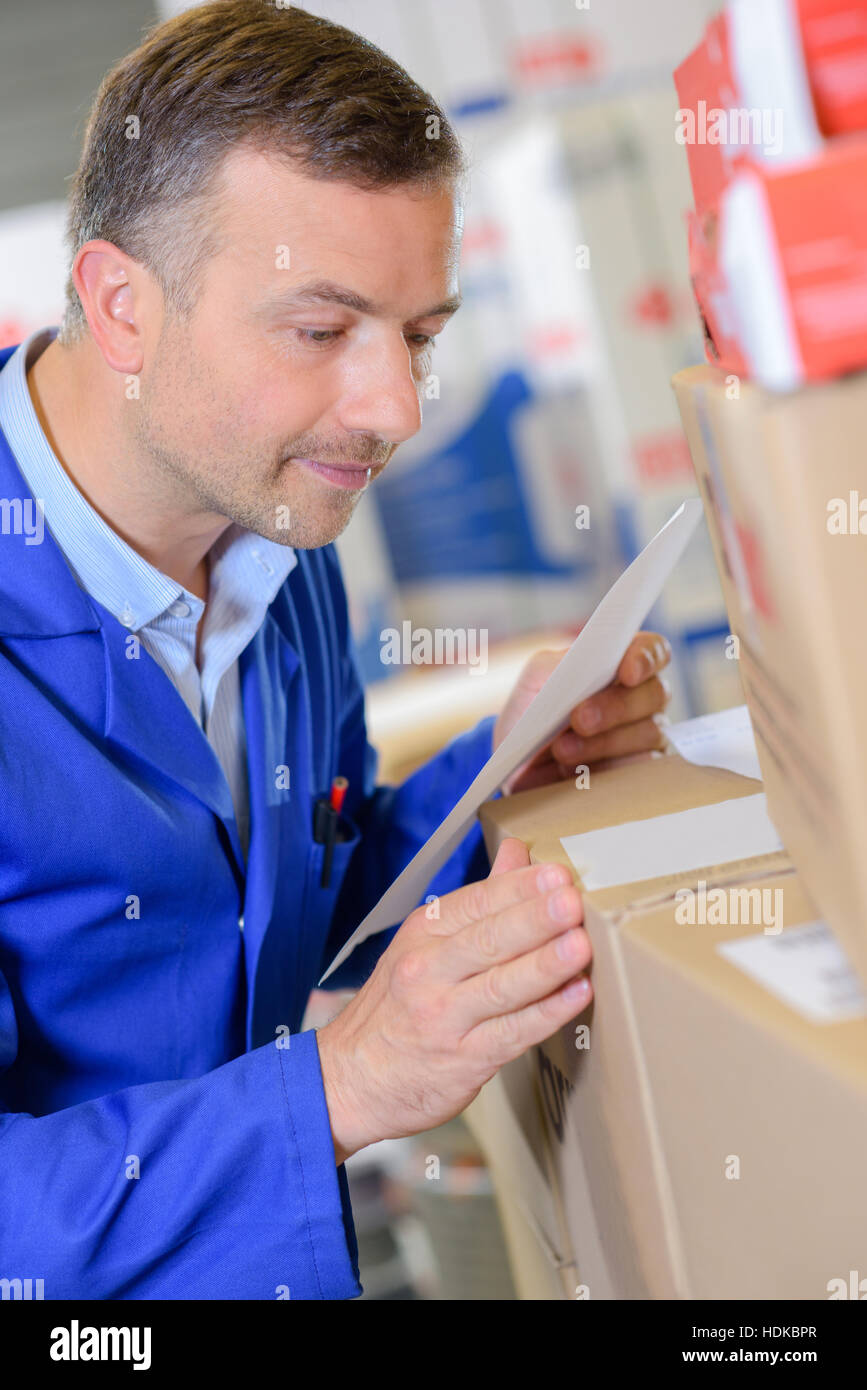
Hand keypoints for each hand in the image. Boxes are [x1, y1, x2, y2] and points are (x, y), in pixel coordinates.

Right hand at [316, 837, 591, 1163]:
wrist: (350, 1080)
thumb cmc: (396, 1006)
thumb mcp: (423, 943)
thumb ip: (479, 898)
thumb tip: (519, 850)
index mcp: (423, 934)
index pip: (475, 904)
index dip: (517, 888)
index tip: (556, 874)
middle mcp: (429, 972)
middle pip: (488, 941)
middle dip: (533, 919)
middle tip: (571, 901)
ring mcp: (444, 1018)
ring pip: (501, 986)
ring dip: (544, 966)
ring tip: (580, 946)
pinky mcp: (463, 1060)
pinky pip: (511, 1034)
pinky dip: (546, 1014)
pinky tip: (576, 996)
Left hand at [494, 630, 672, 794]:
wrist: (517, 765)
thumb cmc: (533, 713)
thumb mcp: (536, 680)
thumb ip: (561, 664)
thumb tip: (584, 662)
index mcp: (621, 664)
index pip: (653, 650)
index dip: (646, 658)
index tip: (627, 672)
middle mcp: (642, 697)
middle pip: (656, 692)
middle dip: (616, 707)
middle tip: (579, 719)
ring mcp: (646, 735)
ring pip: (650, 733)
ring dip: (603, 743)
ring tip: (563, 751)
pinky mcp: (641, 771)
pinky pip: (643, 769)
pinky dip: (607, 770)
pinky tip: (578, 772)